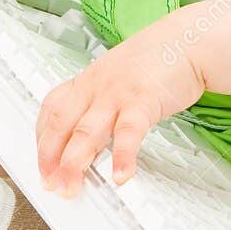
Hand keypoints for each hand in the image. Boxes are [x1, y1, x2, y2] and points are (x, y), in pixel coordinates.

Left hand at [35, 23, 205, 198]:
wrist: (188, 41)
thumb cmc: (156, 60)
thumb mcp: (116, 76)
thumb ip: (101, 102)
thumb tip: (89, 136)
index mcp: (87, 80)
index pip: (51, 110)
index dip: (42, 139)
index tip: (42, 163)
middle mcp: (96, 87)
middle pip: (61, 124)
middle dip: (51, 158)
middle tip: (50, 184)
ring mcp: (117, 94)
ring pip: (86, 132)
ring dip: (74, 163)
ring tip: (71, 187)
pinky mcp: (143, 101)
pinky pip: (128, 133)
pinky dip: (122, 156)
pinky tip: (120, 175)